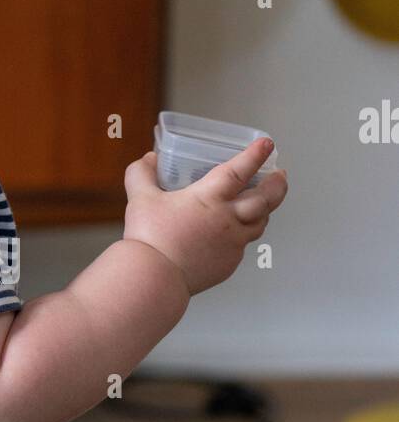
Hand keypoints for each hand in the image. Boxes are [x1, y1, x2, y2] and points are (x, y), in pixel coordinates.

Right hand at [123, 138, 288, 295]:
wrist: (155, 277)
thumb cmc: (149, 237)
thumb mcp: (140, 199)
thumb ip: (142, 175)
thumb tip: (148, 160)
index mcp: (211, 197)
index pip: (241, 169)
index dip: (255, 154)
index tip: (267, 144)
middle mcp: (228, 218)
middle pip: (266, 199)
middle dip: (277, 184)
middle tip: (281, 175)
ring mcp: (232, 243)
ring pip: (260, 223)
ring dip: (265, 211)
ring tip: (264, 204)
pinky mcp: (228, 263)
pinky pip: (242, 246)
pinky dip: (244, 235)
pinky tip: (237, 234)